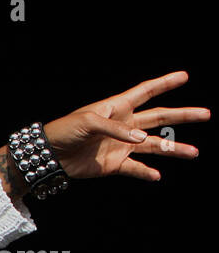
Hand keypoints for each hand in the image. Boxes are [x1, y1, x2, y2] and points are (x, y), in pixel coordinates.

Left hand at [41, 71, 208, 181]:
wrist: (49, 155)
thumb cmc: (65, 130)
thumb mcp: (88, 122)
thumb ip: (115, 128)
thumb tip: (141, 138)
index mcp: (118, 107)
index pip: (146, 92)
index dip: (164, 83)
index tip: (184, 76)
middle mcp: (125, 125)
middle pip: (160, 118)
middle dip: (182, 115)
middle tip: (206, 113)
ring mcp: (122, 145)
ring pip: (154, 145)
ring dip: (173, 149)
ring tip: (194, 152)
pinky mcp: (114, 164)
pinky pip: (135, 168)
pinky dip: (146, 172)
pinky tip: (157, 176)